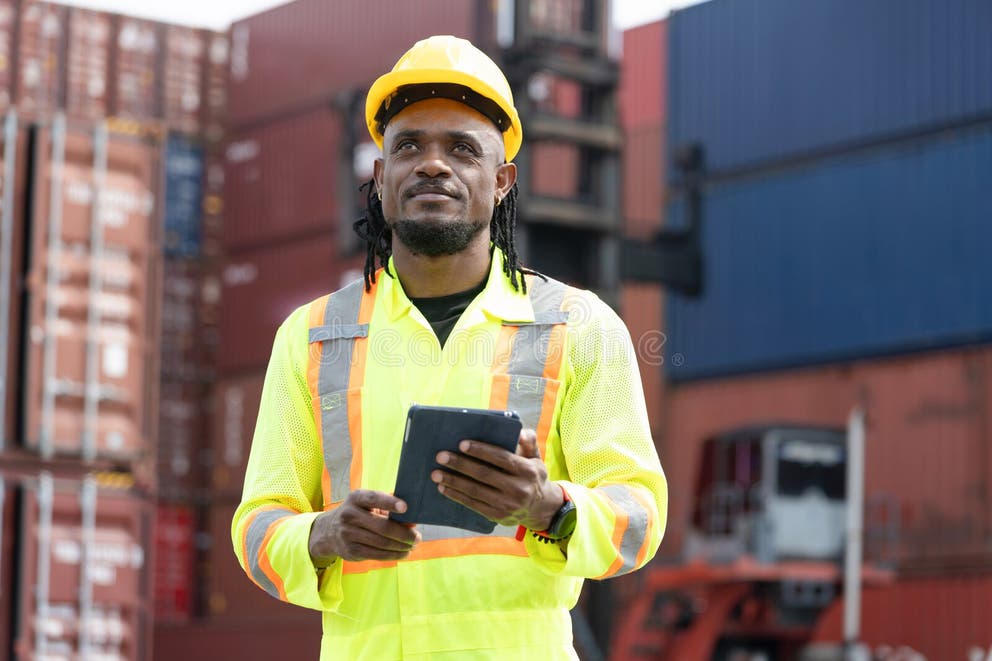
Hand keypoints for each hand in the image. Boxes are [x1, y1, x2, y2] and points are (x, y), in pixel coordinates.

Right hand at [308, 490, 420, 563]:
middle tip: (418, 537)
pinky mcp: (351, 551)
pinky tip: (404, 553)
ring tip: (413, 545)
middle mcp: (349, 515)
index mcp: (356, 498)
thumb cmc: (359, 513)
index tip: (406, 507)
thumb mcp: (370, 505)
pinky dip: (394, 555)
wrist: (330, 531)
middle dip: (404, 534)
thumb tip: (412, 522)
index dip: (390, 503)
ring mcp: (348, 534)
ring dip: (402, 546)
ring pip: (382, 543)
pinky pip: (377, 555)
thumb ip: (390, 509)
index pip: (374, 498)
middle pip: (383, 526)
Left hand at [431, 428, 563, 530]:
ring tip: (436, 473)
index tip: (462, 444)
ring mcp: (508, 505)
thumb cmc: (532, 476)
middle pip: (484, 474)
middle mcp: (519, 489)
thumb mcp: (536, 458)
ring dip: (453, 481)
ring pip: (475, 491)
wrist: (540, 508)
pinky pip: (473, 504)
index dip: (481, 451)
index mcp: (528, 471)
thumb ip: (529, 442)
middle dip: (460, 464)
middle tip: (441, 456)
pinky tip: (444, 488)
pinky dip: (457, 496)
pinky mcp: (498, 516)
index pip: (501, 458)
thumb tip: (519, 433)